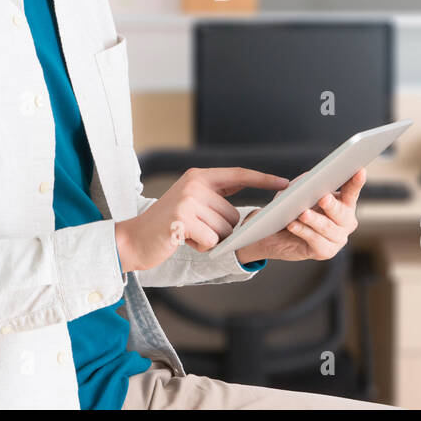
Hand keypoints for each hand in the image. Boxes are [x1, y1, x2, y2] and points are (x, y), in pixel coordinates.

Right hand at [115, 167, 290, 272]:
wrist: (134, 239)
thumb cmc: (168, 225)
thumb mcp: (192, 203)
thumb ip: (216, 200)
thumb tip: (249, 211)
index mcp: (199, 176)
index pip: (239, 174)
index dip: (264, 179)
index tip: (285, 183)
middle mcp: (195, 184)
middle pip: (234, 214)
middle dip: (220, 229)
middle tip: (194, 229)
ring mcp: (188, 200)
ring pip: (224, 229)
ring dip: (210, 239)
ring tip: (187, 233)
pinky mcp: (183, 219)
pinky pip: (212, 240)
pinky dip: (202, 246)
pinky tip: (183, 240)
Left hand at [234, 168, 365, 263]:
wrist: (277, 234)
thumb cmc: (291, 208)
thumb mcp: (297, 190)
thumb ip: (307, 182)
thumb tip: (312, 178)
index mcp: (344, 203)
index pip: (352, 191)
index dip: (356, 182)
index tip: (360, 170)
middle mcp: (346, 221)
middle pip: (342, 213)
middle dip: (332, 205)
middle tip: (323, 198)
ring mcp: (338, 238)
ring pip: (328, 228)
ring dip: (314, 220)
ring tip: (302, 213)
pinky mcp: (325, 252)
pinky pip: (315, 241)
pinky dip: (303, 232)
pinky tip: (293, 225)